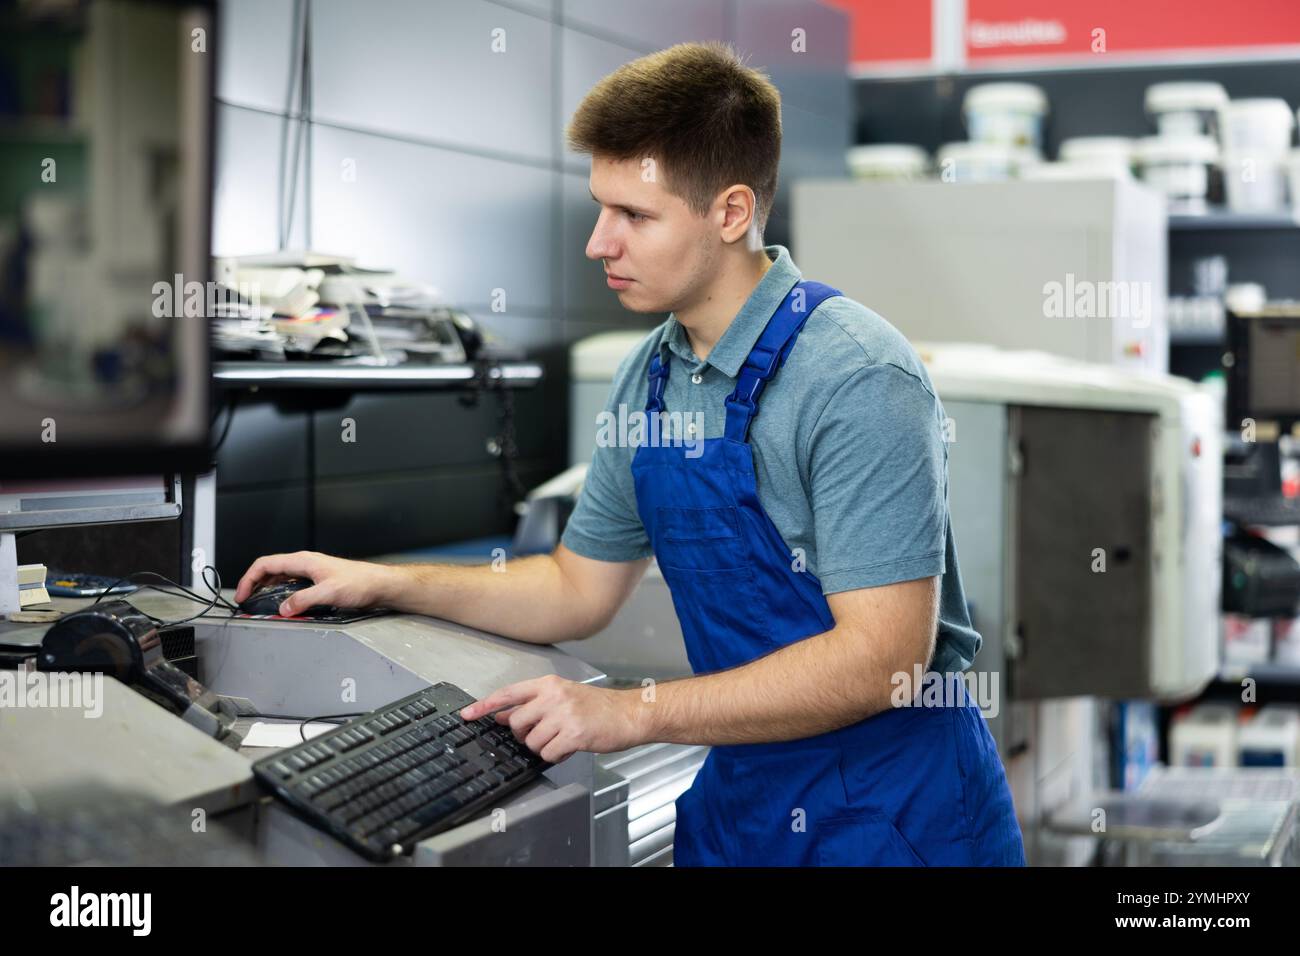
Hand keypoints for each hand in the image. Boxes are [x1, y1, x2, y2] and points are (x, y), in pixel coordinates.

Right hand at [234, 550, 395, 616]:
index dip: (249, 578)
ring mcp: (311, 573)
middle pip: (270, 570)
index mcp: (304, 561)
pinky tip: (284, 606)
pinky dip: (283, 595)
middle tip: (247, 602)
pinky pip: (293, 586)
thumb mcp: (328, 593)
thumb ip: (303, 600)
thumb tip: (283, 609)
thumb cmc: (360, 582)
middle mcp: (306, 564)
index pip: (266, 564)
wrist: (379, 585)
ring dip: (268, 591)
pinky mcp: (318, 582)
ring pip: (281, 579)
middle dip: (254, 585)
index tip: (242, 594)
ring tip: (260, 605)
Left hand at [459, 675, 649, 762]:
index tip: (467, 714)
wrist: (630, 714)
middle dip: (524, 734)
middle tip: (543, 734)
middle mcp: (553, 697)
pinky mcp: (573, 734)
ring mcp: (563, 715)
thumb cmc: (599, 707)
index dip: (484, 705)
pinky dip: (556, 756)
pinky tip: (570, 747)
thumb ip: (535, 705)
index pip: (508, 694)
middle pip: (515, 722)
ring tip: (563, 739)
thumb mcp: (564, 697)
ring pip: (531, 741)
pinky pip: (548, 753)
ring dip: (544, 747)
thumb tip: (504, 715)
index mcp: (548, 685)